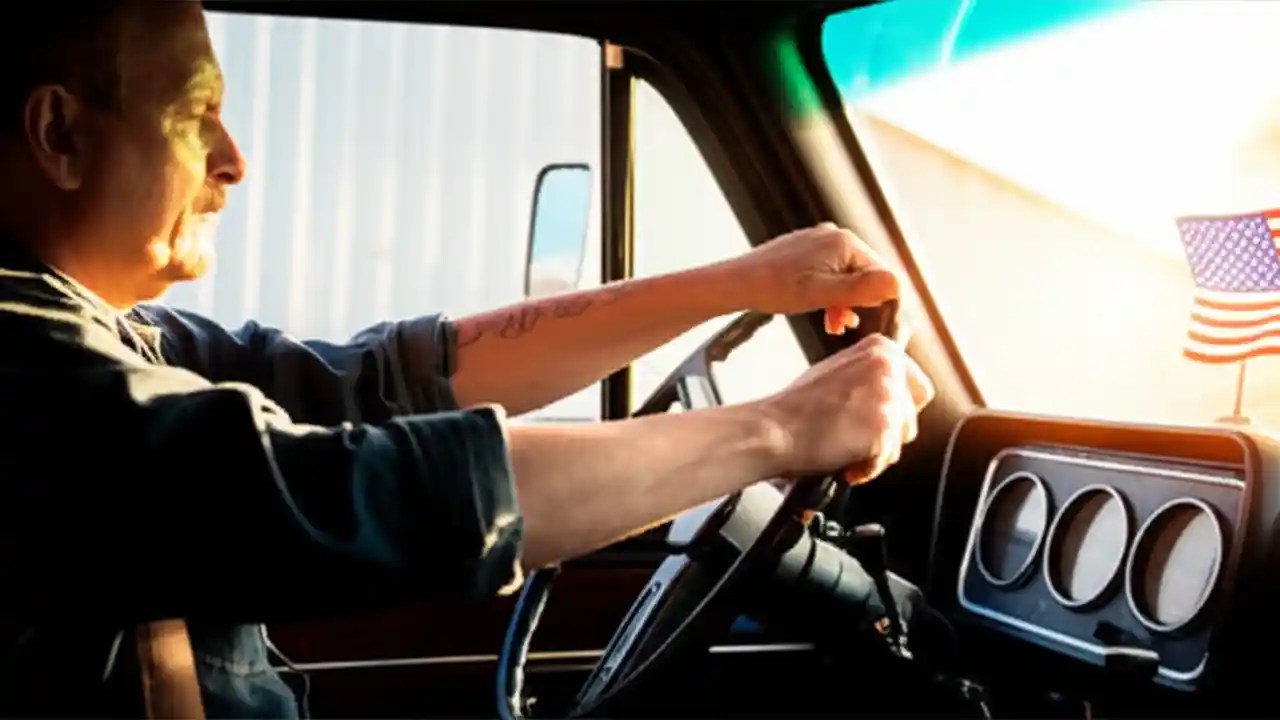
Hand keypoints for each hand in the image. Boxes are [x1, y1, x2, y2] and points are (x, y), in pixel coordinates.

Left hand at [724, 222, 898, 334]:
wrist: (736, 283)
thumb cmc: (773, 289)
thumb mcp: (820, 294)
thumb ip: (859, 290)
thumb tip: (897, 285)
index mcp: (845, 242)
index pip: (883, 274)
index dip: (883, 304)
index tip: (875, 328)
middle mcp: (836, 236)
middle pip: (868, 275)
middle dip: (862, 304)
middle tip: (847, 328)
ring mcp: (821, 242)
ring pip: (850, 277)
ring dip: (847, 304)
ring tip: (835, 325)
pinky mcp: (809, 252)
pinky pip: (833, 275)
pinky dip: (834, 296)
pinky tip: (827, 315)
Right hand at [759, 333, 933, 484]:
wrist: (775, 429)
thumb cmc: (797, 407)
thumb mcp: (839, 371)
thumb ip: (869, 376)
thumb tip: (890, 391)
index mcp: (881, 348)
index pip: (916, 385)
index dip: (895, 408)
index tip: (871, 417)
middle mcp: (890, 367)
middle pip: (912, 413)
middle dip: (888, 430)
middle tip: (857, 434)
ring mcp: (889, 397)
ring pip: (903, 437)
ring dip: (877, 449)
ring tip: (846, 447)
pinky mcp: (884, 428)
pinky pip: (888, 458)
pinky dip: (868, 467)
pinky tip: (845, 461)